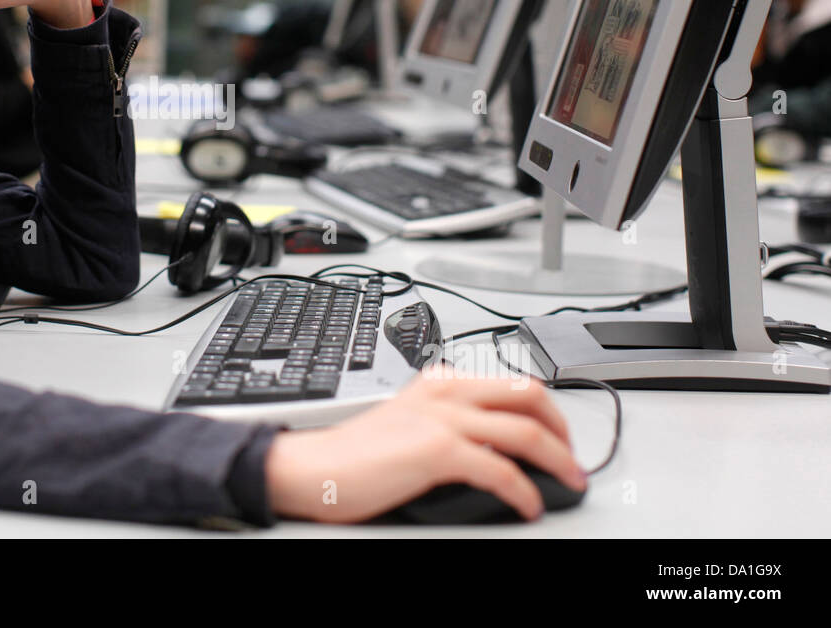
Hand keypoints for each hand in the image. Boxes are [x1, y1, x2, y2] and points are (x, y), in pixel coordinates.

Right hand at [263, 367, 586, 522]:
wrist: (314, 467)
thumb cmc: (354, 453)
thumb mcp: (408, 421)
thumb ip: (447, 422)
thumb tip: (493, 449)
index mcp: (438, 381)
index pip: (510, 381)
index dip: (547, 410)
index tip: (559, 435)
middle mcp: (444, 391)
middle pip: (529, 394)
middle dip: (563, 427)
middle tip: (572, 457)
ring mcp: (442, 417)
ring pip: (526, 428)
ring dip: (559, 459)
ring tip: (569, 481)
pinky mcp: (437, 450)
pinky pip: (502, 470)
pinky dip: (525, 491)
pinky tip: (528, 505)